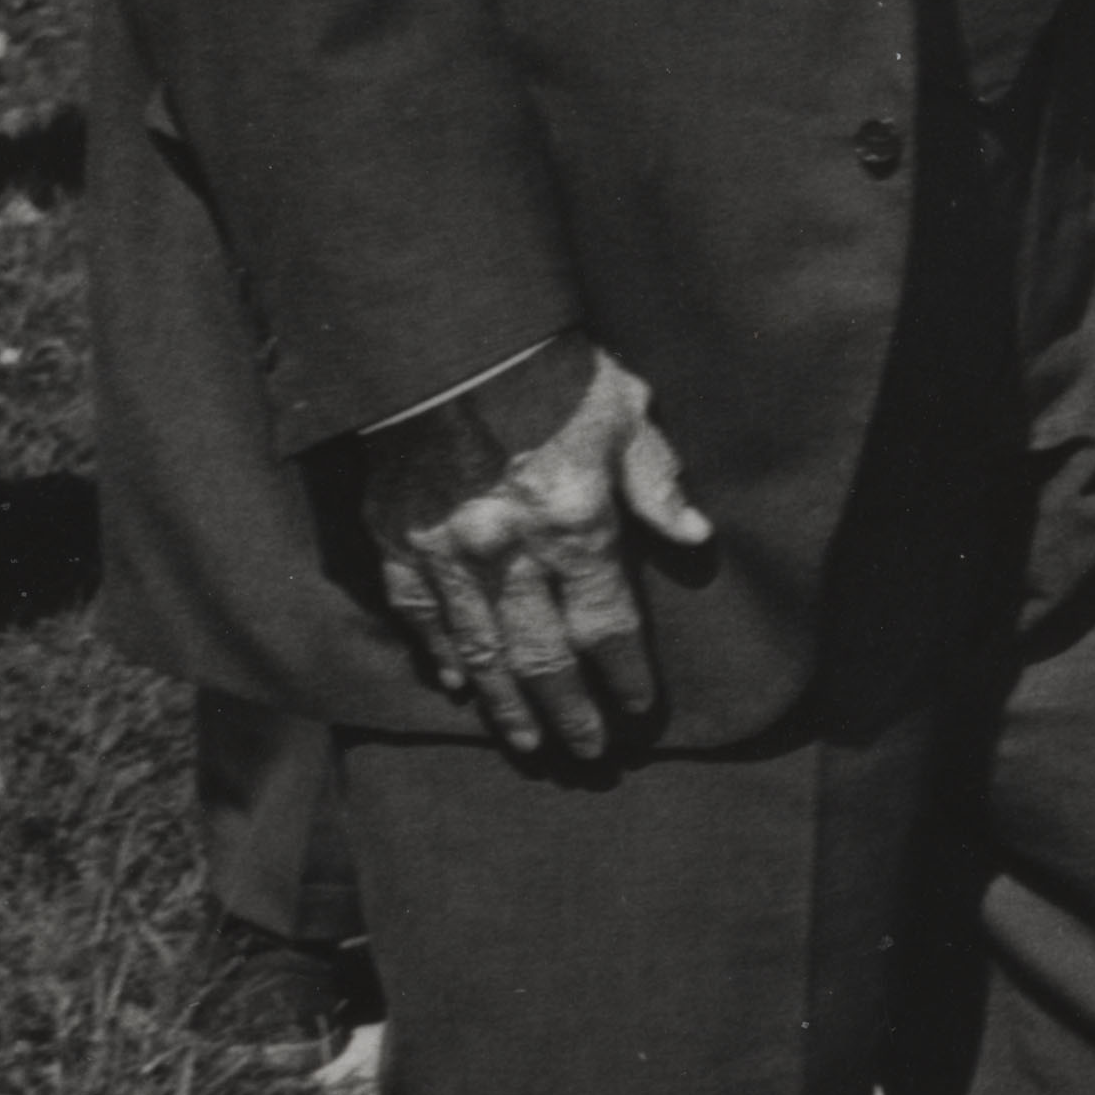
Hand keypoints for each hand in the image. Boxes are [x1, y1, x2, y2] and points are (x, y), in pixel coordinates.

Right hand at [358, 338, 714, 761]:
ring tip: (527, 742)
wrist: (443, 341)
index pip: (605, 626)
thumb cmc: (549, 372)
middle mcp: (510, 553)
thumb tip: (696, 534)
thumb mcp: (626, 415)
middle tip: (585, 753)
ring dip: (505, 703)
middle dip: (568, 711)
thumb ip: (657, 483)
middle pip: (542, 658)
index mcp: (575, 526)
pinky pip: (417, 614)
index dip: (622, 675)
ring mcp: (447, 552)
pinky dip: (438, 652)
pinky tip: (456, 684)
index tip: (636, 708)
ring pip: (479, 651)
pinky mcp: (397, 538)